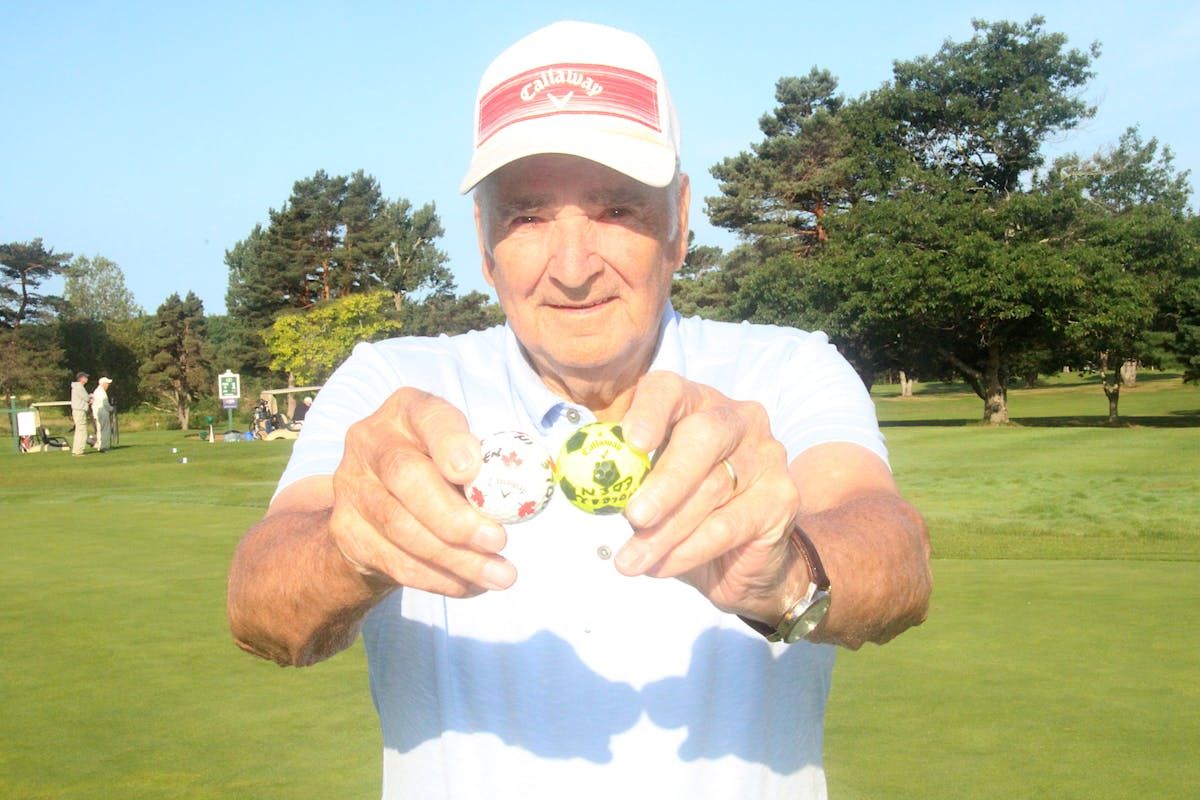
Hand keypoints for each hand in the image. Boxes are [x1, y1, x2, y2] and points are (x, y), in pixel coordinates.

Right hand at [327, 388, 515, 597]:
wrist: (380, 510)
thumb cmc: (441, 472)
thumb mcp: (462, 455)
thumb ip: (485, 466)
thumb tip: (521, 497)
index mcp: (408, 411)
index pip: (428, 417)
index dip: (449, 442)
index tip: (472, 470)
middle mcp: (371, 441)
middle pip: (407, 477)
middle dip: (455, 517)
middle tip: (498, 541)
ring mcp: (352, 487)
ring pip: (401, 527)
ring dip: (456, 558)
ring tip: (500, 574)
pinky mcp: (346, 531)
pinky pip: (395, 561)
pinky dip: (439, 578)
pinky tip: (471, 585)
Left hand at [616, 372, 801, 621]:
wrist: (741, 560)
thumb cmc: (682, 510)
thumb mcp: (648, 484)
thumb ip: (620, 468)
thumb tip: (570, 468)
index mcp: (696, 402)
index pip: (671, 390)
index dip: (650, 411)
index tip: (631, 441)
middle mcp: (738, 420)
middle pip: (703, 437)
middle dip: (665, 480)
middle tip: (634, 517)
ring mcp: (765, 457)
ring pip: (712, 489)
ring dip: (666, 531)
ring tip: (631, 561)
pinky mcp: (781, 498)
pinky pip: (729, 525)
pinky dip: (690, 549)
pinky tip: (662, 567)